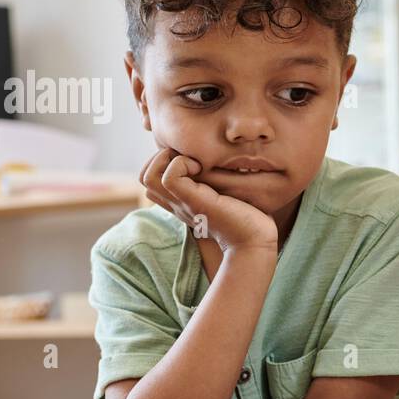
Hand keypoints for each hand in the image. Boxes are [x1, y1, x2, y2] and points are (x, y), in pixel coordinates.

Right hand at [140, 147, 277, 253]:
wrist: (255, 241)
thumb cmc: (248, 219)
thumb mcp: (226, 196)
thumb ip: (215, 184)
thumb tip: (216, 164)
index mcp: (182, 202)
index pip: (153, 181)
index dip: (164, 163)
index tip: (191, 160)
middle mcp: (177, 203)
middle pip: (144, 177)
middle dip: (162, 157)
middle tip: (190, 158)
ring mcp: (182, 203)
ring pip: (147, 176)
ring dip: (167, 159)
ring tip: (194, 162)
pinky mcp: (193, 202)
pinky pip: (169, 177)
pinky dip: (181, 164)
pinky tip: (202, 168)